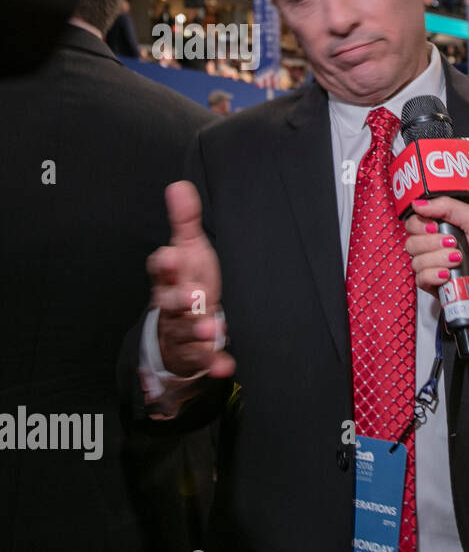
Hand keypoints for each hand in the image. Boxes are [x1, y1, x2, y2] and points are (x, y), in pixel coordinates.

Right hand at [147, 180, 234, 378]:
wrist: (182, 325)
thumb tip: (179, 186)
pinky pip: (200, 360)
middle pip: (168, 303)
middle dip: (179, 300)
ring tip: (213, 331)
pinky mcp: (192, 353)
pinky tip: (225, 364)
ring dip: (197, 331)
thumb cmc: (187, 281)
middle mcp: (170, 305)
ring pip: (183, 332)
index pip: (161, 269)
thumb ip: (185, 221)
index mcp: (170, 279)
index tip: (172, 257)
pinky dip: (212, 362)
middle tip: (194, 296)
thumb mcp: (188, 250)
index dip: (165, 264)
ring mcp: (179, 330)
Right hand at [404, 196, 468, 305]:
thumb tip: (419, 204)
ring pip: (417, 260)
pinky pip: (421, 279)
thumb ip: (446, 206)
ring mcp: (436, 266)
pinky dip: (434, 275)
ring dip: (438, 258)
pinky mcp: (437, 285)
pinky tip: (449, 273)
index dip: (420, 224)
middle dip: (432, 242)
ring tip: (458, 259)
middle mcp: (437, 246)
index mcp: (445, 228)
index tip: (434, 226)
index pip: (415, 222)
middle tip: (452, 242)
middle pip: (412, 241)